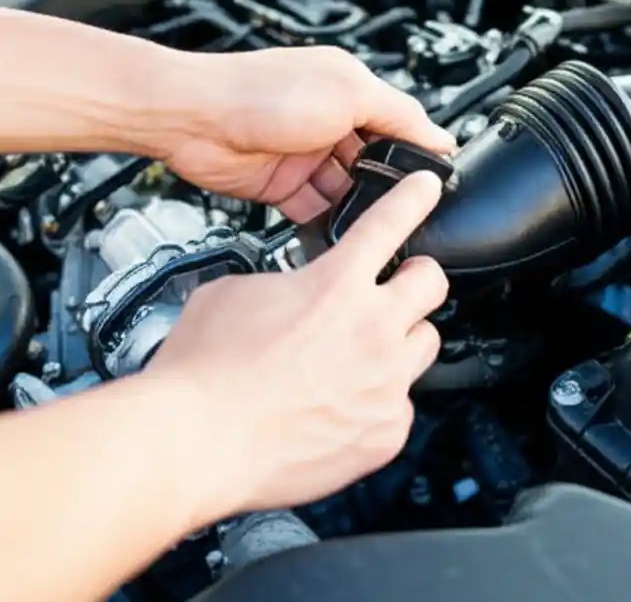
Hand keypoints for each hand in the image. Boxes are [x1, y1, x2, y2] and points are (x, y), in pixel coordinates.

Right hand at [143, 171, 447, 516]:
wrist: (198, 442)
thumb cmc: (204, 371)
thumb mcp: (234, 292)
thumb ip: (281, 281)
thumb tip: (288, 288)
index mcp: (334, 285)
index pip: (390, 222)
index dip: (415, 197)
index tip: (428, 187)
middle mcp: (371, 330)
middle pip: (432, 283)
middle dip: (415, 278)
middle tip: (394, 287)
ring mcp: (385, 383)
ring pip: (425, 344)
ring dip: (401, 340)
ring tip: (363, 353)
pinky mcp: (386, 431)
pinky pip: (401, 405)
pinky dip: (380, 400)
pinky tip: (343, 405)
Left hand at [165, 47, 455, 221]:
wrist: (193, 118)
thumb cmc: (258, 92)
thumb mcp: (348, 93)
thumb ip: (397, 116)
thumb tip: (440, 136)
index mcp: (348, 89)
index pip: (396, 123)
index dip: (414, 151)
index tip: (433, 179)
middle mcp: (326, 119)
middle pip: (371, 161)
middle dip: (384, 184)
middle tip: (402, 208)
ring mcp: (301, 153)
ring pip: (344, 190)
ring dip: (355, 207)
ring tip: (370, 224)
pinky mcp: (278, 184)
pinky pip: (312, 209)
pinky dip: (325, 222)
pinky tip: (338, 233)